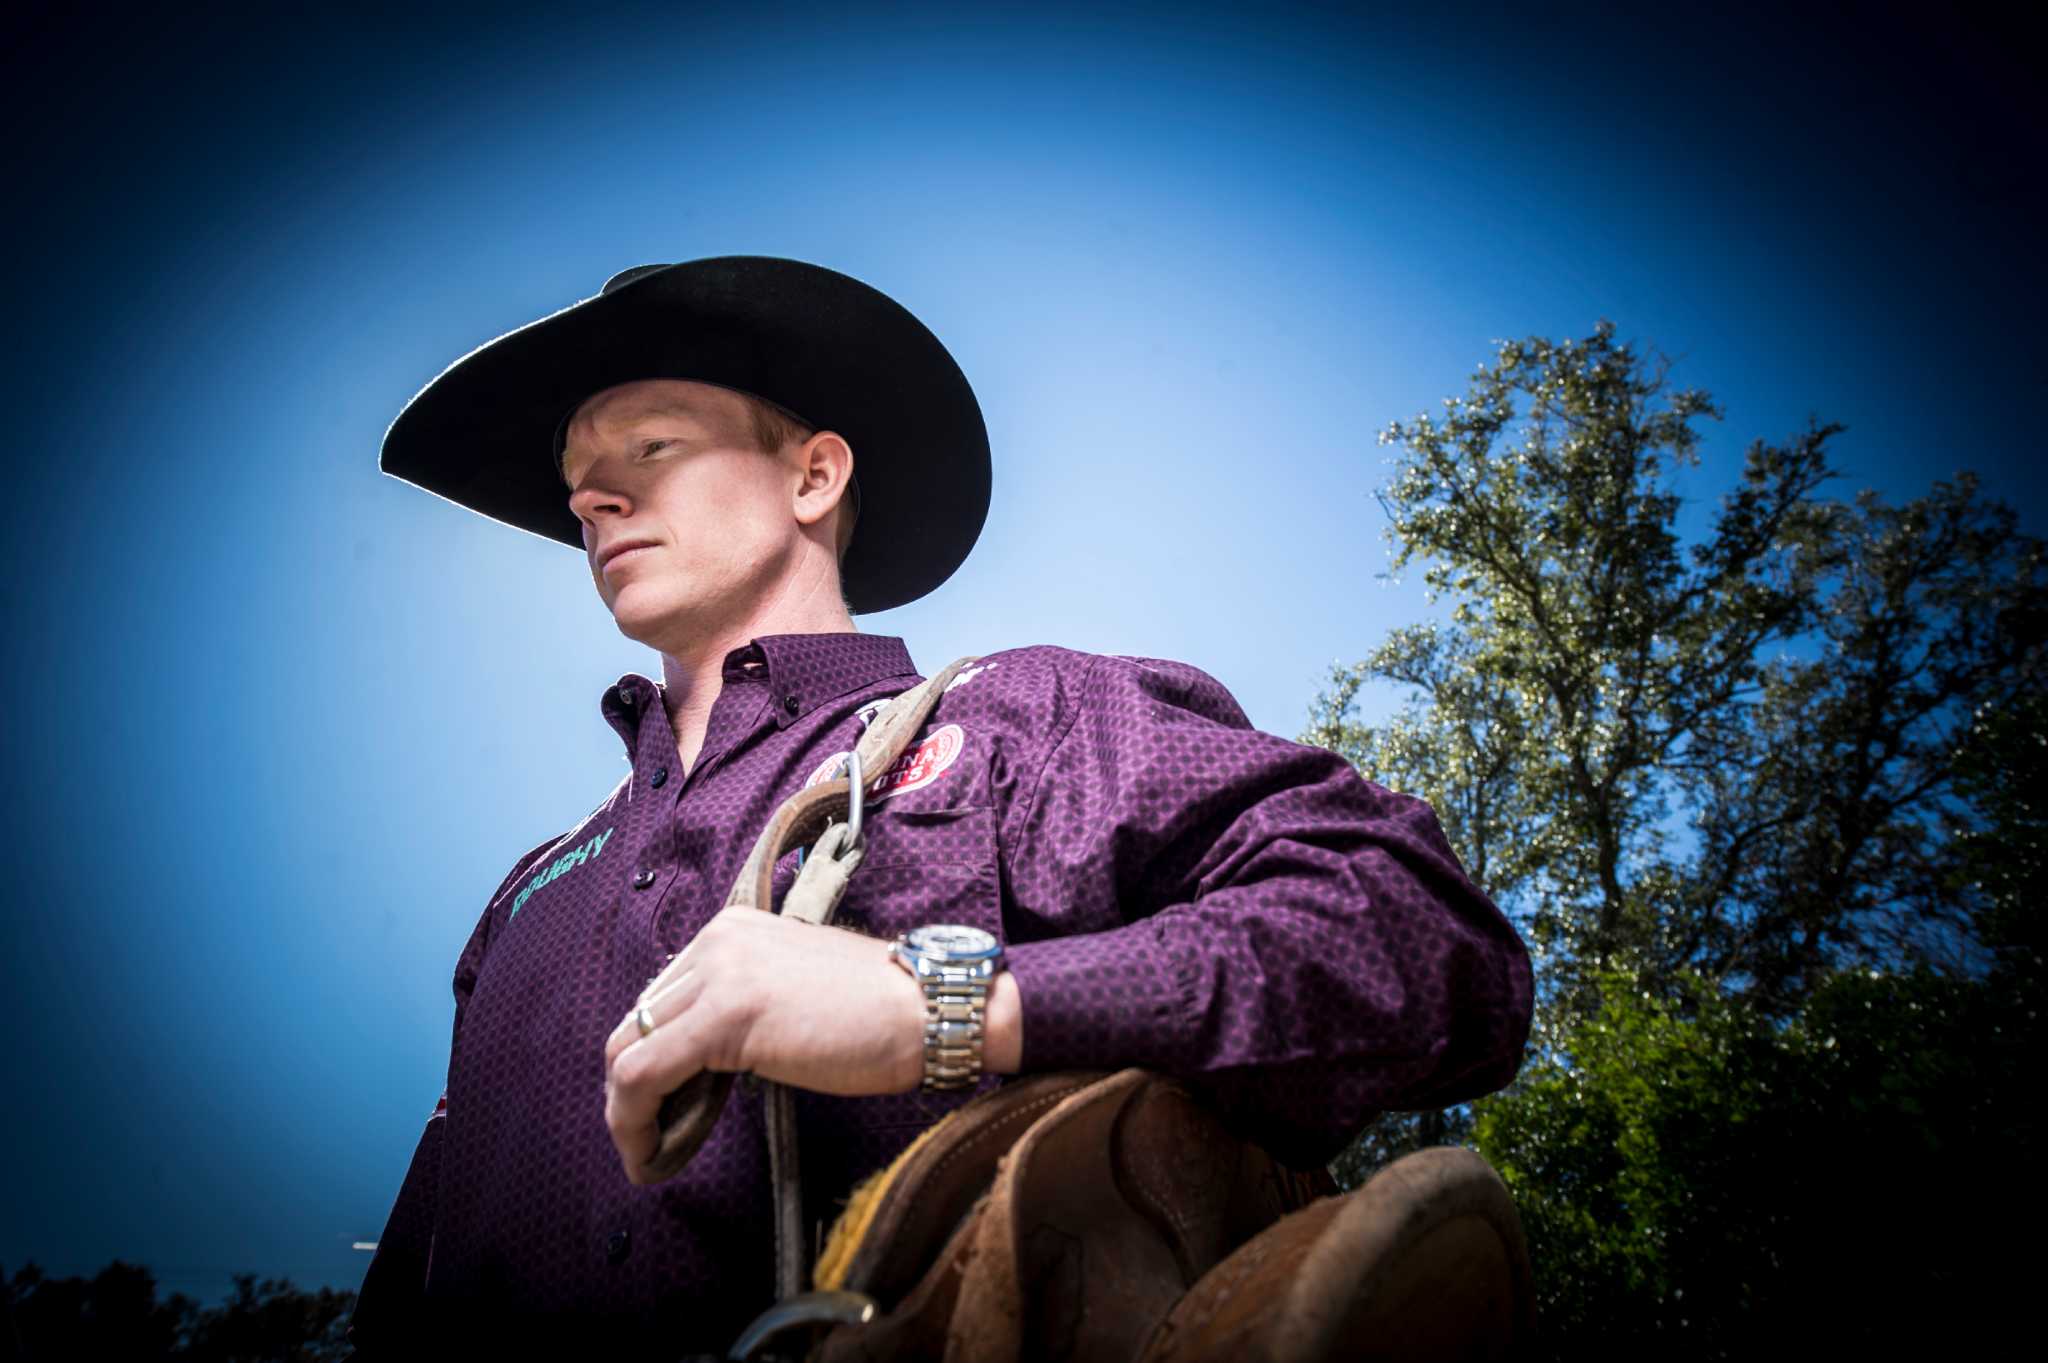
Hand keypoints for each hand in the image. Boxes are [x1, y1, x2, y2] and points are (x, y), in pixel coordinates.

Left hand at [601, 906, 925, 1182]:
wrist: (929, 1009)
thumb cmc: (879, 1012)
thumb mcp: (793, 991)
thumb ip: (744, 1009)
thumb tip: (700, 1062)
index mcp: (731, 931)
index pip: (660, 1000)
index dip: (653, 1061)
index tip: (666, 1108)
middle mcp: (715, 941)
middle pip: (635, 1023)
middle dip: (631, 1089)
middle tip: (651, 1138)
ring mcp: (718, 975)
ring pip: (627, 1050)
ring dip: (626, 1112)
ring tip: (647, 1153)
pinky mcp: (724, 1018)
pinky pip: (643, 1074)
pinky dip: (632, 1121)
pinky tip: (649, 1156)